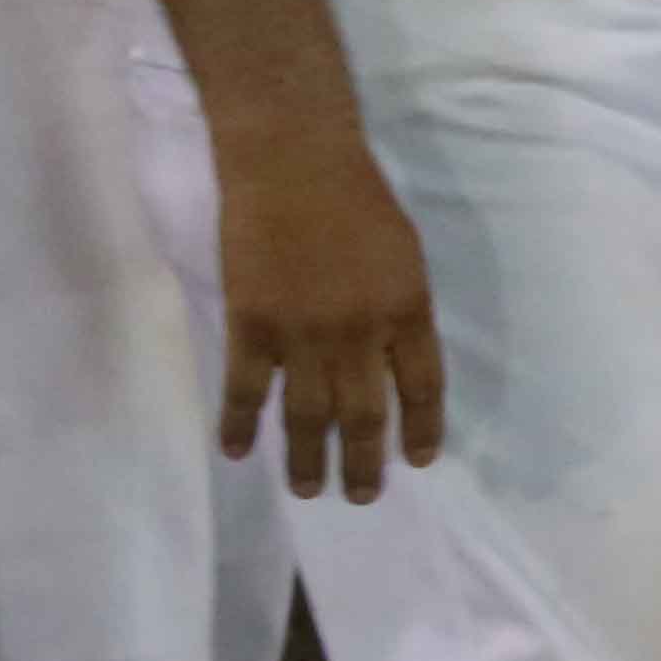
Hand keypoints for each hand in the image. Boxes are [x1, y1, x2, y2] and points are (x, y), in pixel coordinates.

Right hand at [217, 138, 447, 501]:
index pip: (421, 387)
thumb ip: (401, 309)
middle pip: (364, 414)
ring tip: (309, 490)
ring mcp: (302, 334)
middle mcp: (359, 332)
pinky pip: (247, 391)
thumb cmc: (358, 198)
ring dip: (309, 459)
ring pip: (307, 416)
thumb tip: (394, 360)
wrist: (294, 163)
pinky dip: (241, 425)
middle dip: (364, 461)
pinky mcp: (251, 325)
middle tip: (362, 496)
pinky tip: (239, 452)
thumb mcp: (405, 254)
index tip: (417, 460)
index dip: (420, 428)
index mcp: (407, 309)